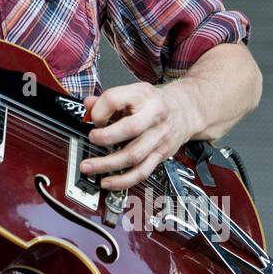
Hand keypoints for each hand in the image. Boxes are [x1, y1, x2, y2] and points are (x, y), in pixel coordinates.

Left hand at [79, 81, 201, 190]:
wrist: (185, 111)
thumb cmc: (155, 102)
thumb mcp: (133, 92)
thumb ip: (109, 99)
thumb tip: (88, 106)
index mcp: (143, 95)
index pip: (114, 100)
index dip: (98, 111)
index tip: (93, 119)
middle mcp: (154, 116)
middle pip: (129, 129)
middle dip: (105, 137)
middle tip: (91, 140)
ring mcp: (158, 138)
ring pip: (133, 155)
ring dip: (107, 164)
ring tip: (89, 167)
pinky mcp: (160, 155)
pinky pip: (141, 172)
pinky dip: (123, 180)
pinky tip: (108, 182)